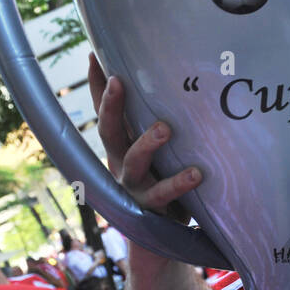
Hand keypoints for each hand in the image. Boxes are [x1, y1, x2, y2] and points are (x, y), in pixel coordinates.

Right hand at [87, 53, 201, 220]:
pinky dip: (179, 183)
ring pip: (134, 162)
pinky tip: (196, 173)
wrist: (160, 232)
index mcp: (120, 146)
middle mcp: (121, 163)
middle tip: (117, 81)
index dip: (96, 87)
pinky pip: (164, 194)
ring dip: (147, 143)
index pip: (104, 113)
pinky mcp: (152, 206)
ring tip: (165, 129)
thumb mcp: (153, 150)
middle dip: (110, 106)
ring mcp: (134, 186)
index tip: (93, 56)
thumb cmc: (160, 179)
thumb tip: (170, 84)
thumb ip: (155, 124)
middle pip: (109, 132)